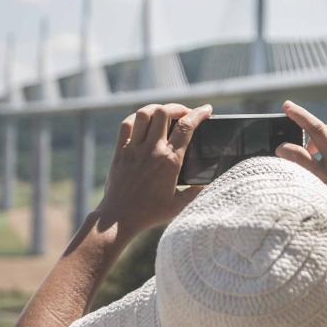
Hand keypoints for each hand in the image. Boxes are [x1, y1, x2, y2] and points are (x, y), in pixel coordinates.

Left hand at [93, 101, 212, 239]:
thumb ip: (195, 192)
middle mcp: (152, 150)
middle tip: (184, 113)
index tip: (207, 109)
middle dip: (177, 107)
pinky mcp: (120, 151)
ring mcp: (134, 149)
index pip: (187, 127)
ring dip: (156, 109)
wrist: (118, 218)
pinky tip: (142, 122)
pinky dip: (135, 118)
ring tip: (164, 113)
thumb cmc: (149, 214)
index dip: (199, 113)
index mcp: (170, 161)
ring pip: (144, 113)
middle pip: (164, 112)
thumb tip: (206, 183)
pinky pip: (126, 124)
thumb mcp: (179, 205)